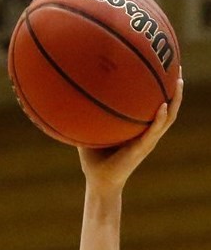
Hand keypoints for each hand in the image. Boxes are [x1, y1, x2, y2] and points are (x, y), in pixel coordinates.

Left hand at [79, 76, 182, 193]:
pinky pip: (154, 132)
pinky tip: (163, 106)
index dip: (159, 88)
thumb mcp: (90, 134)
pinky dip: (160, 119)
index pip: (153, 104)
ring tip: (178, 82)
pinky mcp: (143, 148)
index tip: (162, 68)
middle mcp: (147, 132)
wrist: (99, 182)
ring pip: (168, 117)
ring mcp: (148, 140)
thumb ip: (86, 118)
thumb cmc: (94, 159)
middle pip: (168, 106)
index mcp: (138, 128)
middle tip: (177, 68)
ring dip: (175, 100)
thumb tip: (71, 98)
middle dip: (174, 88)